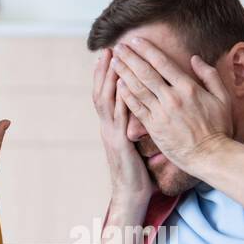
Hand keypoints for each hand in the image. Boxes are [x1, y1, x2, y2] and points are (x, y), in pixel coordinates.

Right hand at [93, 49, 152, 208]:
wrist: (131, 195)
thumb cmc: (137, 173)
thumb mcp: (134, 146)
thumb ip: (135, 128)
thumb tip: (141, 113)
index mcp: (113, 127)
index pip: (107, 96)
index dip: (107, 76)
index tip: (110, 56)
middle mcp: (109, 127)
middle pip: (102, 92)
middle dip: (104, 70)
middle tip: (108, 48)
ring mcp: (112, 134)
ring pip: (106, 101)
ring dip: (108, 78)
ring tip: (111, 58)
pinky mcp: (120, 143)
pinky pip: (118, 117)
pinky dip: (119, 99)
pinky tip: (122, 83)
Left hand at [110, 37, 233, 174]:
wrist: (210, 155)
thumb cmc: (219, 127)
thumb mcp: (222, 98)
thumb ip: (210, 75)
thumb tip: (195, 58)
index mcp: (188, 88)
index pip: (162, 63)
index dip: (146, 50)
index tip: (136, 40)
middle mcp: (172, 98)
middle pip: (146, 72)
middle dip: (130, 57)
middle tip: (119, 46)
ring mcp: (161, 113)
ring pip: (138, 88)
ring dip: (124, 73)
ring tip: (114, 61)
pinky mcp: (154, 128)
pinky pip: (137, 108)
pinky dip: (126, 95)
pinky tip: (118, 85)